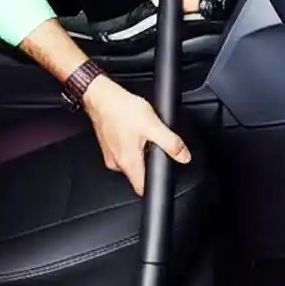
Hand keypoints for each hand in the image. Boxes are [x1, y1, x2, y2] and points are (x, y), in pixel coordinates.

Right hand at [84, 77, 191, 195]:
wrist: (100, 96)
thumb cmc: (121, 109)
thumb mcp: (153, 125)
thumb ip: (171, 143)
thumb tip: (184, 157)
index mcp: (128, 163)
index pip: (143, 189)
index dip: (156, 184)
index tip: (162, 175)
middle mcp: (117, 163)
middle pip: (138, 175)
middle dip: (149, 163)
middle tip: (153, 145)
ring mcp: (110, 155)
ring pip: (131, 162)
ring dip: (139, 153)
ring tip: (141, 134)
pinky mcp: (107, 145)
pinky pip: (122, 152)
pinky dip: (129, 145)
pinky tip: (131, 130)